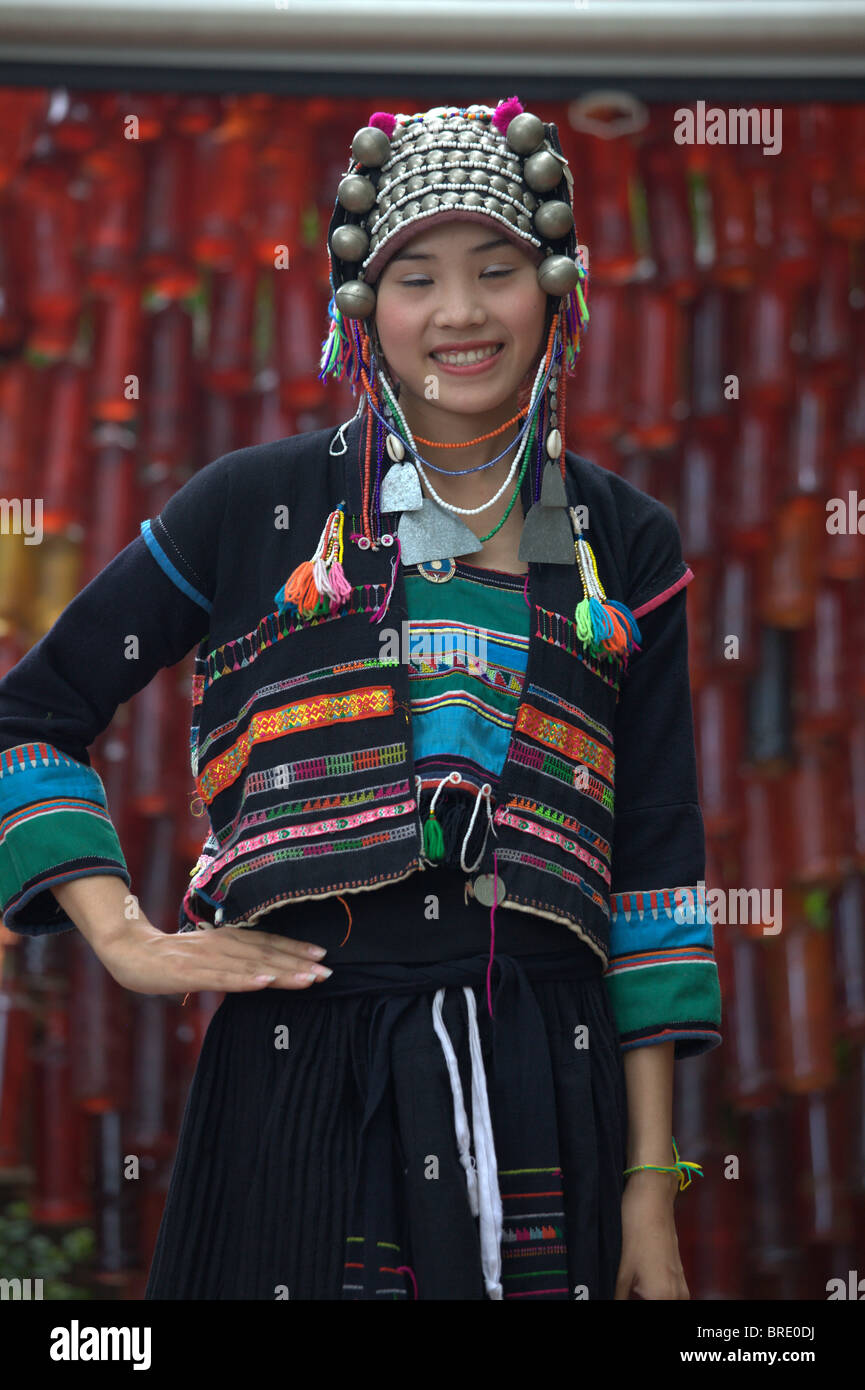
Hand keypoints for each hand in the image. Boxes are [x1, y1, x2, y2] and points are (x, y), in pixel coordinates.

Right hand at [94, 917, 332, 996]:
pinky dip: (245, 979)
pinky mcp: (190, 973)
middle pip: (266, 953)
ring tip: (308, 979)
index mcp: (226, 938)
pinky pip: (222, 978)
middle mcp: (221, 944)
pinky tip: (265, 982)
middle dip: (299, 963)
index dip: (295, 948)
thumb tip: (261, 965)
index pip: (267, 942)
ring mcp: (206, 958)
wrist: (128, 950)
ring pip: (250, 965)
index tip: (323, 956)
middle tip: (328, 973)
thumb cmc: (169, 956)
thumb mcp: (206, 952)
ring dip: (281, 971)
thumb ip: (231, 956)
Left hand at [614, 1170, 689, 1299]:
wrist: (653, 1198)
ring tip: (628, 1288)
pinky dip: (653, 1296)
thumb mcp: (622, 1270)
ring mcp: (681, 1285)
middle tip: (621, 1292)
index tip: (618, 1295)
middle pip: (658, 1308)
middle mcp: (678, 1295)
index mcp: (662, 1296)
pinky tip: (637, 1286)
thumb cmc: (637, 1228)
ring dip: (645, 1299)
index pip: (646, 1312)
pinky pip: (668, 1297)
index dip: (628, 1302)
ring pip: (664, 1304)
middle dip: (638, 1301)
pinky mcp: (680, 1276)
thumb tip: (607, 1300)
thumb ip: (618, 1296)